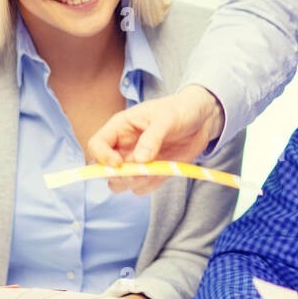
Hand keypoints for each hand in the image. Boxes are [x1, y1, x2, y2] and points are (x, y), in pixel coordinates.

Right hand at [86, 85, 224, 195]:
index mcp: (120, 127)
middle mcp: (123, 147)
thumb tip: (140, 160)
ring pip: (120, 183)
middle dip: (120, 176)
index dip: (102, 157)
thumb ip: (153, 137)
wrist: (201, 119)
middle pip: (104, 171)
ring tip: (157, 170)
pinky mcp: (150, 172)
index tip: (119, 163)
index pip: (96, 145)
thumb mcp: (167, 117)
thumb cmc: (180, 110)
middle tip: (142, 171)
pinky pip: (141, 188)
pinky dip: (151, 185)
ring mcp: (136, 162)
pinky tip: (165, 171)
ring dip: (136, 182)